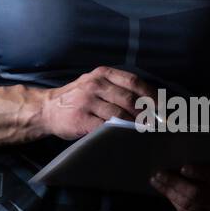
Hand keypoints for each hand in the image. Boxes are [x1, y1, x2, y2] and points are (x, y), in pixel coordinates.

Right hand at [40, 66, 155, 139]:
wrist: (47, 108)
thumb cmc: (77, 98)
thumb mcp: (94, 84)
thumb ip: (116, 88)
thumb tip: (148, 102)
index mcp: (102, 74)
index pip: (133, 82)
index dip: (151, 95)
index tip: (162, 107)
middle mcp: (95, 84)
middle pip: (129, 99)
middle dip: (147, 113)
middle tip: (157, 124)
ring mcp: (87, 101)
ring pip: (119, 113)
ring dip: (135, 124)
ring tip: (145, 131)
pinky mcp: (81, 119)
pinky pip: (105, 126)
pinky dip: (119, 132)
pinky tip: (126, 136)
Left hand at [148, 163, 209, 210]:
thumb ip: (207, 160)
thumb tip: (179, 154)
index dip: (199, 172)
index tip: (183, 167)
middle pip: (197, 193)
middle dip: (176, 183)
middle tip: (160, 173)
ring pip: (188, 204)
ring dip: (169, 191)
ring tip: (157, 180)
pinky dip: (173, 200)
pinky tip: (165, 190)